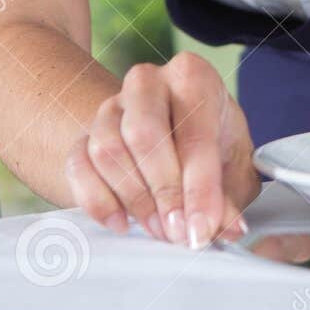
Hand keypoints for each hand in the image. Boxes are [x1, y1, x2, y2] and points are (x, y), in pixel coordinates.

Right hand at [65, 51, 258, 248]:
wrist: (173, 137)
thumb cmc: (211, 147)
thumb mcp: (232, 169)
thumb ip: (229, 199)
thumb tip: (230, 229)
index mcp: (193, 77)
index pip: (194, 132)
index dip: (199, 188)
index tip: (200, 230)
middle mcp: (148, 83)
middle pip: (143, 133)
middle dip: (162, 191)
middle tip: (176, 232)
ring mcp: (110, 107)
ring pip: (107, 151)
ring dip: (134, 199)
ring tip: (159, 228)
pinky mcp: (83, 134)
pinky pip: (78, 166)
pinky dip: (98, 201)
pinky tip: (123, 222)